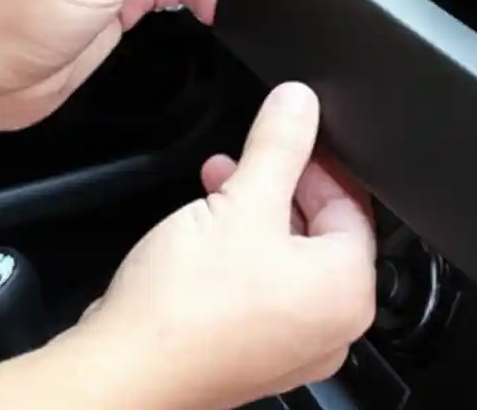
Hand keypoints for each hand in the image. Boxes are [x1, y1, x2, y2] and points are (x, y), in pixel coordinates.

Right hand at [66, 83, 376, 408]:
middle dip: (281, 187)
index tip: (296, 136)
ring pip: (287, 260)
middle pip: (321, 233)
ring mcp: (292, 348)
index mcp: (348, 292)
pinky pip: (261, 291)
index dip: (320, 164)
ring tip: (220, 186)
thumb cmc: (184, 309)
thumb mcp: (241, 201)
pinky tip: (205, 232)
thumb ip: (278, 144)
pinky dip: (241, 256)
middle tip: (251, 159)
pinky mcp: (253, 356)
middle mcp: (332, 328)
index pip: (354, 207)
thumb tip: (299, 104)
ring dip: (254, 215)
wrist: (122, 372)